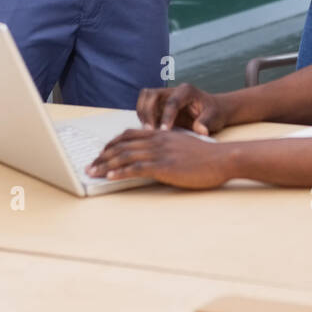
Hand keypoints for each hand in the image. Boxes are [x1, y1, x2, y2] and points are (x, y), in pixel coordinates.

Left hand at [85, 127, 231, 188]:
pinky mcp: (165, 166)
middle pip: (122, 145)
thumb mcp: (183, 146)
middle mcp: (157, 140)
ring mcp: (160, 153)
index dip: (112, 144)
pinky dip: (120, 172)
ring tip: (92, 173)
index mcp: (160, 134)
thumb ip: (167, 147)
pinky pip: (137, 168)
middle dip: (102, 156)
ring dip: (105, 165)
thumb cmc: (206, 155)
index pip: (129, 135)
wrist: (222, 158)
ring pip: (125, 156)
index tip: (101, 153)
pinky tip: (110, 177)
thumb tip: (155, 156)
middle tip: (89, 166)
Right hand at [137, 80, 227, 133]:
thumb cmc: (214, 113)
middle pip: (152, 94)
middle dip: (148, 112)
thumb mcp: (214, 117)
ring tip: (147, 131)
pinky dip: (142, 117)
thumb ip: (206, 122)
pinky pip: (144, 106)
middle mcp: (173, 90)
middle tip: (149, 131)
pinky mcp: (159, 104)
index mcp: (187, 91)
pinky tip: (148, 131)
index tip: (164, 132)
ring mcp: (164, 96)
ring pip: (145, 98)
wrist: (213, 110)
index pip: (172, 102)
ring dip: (142, 113)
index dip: (166, 117)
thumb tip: (201, 131)